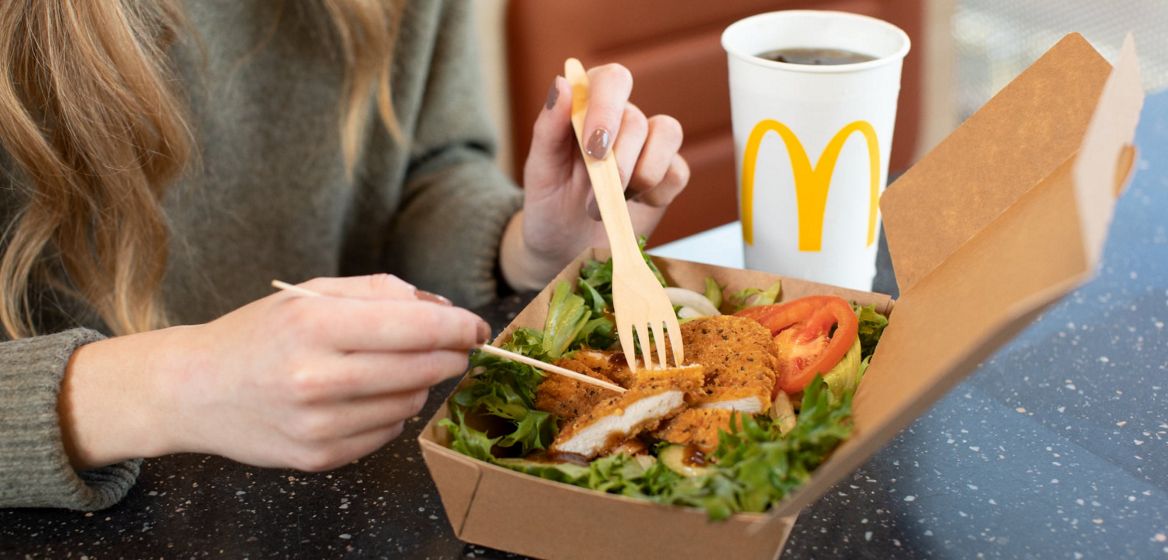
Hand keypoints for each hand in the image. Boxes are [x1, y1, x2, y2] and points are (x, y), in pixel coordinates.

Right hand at [58, 274, 487, 471]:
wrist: (195, 390)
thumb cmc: (260, 334)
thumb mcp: (311, 294)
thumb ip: (379, 293)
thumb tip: (443, 310)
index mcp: (314, 326)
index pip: (416, 329)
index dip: (459, 328)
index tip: (475, 327)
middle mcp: (316, 378)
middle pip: (422, 369)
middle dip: (449, 356)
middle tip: (453, 347)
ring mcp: (317, 425)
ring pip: (409, 404)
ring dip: (416, 384)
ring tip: (388, 368)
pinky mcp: (319, 458)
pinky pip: (386, 434)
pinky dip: (389, 414)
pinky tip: (363, 397)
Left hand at [500, 63, 690, 289]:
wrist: (564, 249)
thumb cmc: (550, 204)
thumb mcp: (539, 170)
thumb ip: (548, 127)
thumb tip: (563, 83)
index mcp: (589, 107)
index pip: (612, 80)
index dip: (607, 109)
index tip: (593, 149)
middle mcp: (622, 119)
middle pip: (637, 119)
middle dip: (616, 165)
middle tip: (590, 201)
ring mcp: (648, 146)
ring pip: (667, 136)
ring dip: (638, 179)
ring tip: (606, 207)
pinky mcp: (667, 175)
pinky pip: (677, 172)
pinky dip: (656, 194)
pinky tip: (633, 207)